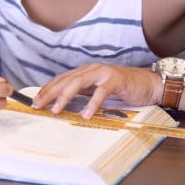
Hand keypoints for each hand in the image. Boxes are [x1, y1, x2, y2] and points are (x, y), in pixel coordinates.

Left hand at [33, 64, 161, 118]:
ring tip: (55, 110)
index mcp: (85, 71)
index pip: (61, 79)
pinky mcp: (116, 80)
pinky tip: (86, 114)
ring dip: (65, 97)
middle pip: (65, 80)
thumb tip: (64, 104)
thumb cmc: (123, 88)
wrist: (148, 83)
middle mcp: (91, 69)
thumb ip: (84, 93)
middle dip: (49, 93)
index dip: (47, 88)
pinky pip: (101, 92)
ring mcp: (103, 73)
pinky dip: (92, 103)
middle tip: (38, 105)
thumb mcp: (98, 90)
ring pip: (78, 83)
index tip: (35, 100)